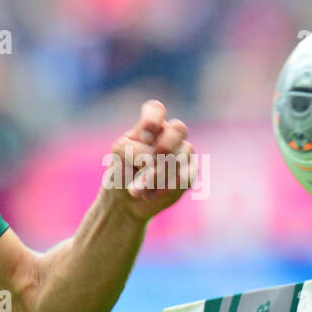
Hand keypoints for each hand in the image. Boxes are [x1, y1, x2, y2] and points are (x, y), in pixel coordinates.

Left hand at [105, 99, 196, 220]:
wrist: (128, 201)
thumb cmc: (123, 172)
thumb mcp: (121, 155)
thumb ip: (135, 149)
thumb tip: (153, 161)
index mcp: (151, 126)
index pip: (156, 110)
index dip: (152, 120)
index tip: (143, 138)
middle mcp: (170, 135)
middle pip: (179, 128)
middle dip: (166, 145)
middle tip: (149, 162)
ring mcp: (183, 153)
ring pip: (183, 154)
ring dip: (158, 174)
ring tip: (139, 189)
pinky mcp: (190, 172)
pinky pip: (187, 175)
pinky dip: (167, 185)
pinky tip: (152, 193)